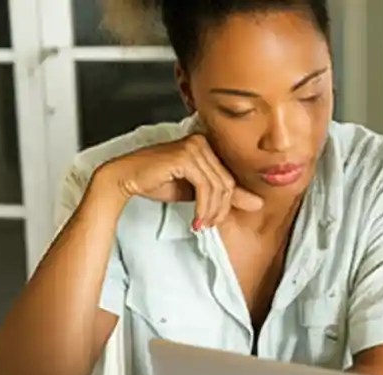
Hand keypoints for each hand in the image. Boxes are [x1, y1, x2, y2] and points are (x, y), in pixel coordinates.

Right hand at [101, 134, 263, 228]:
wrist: (125, 179)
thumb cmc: (156, 182)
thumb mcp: (196, 191)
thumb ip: (224, 195)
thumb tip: (257, 203)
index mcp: (207, 145)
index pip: (230, 177)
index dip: (229, 203)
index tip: (216, 220)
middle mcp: (202, 141)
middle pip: (227, 183)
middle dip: (220, 210)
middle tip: (208, 225)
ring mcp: (193, 147)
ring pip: (218, 187)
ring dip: (211, 212)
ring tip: (201, 223)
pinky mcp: (184, 156)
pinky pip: (206, 187)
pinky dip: (203, 208)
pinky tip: (195, 219)